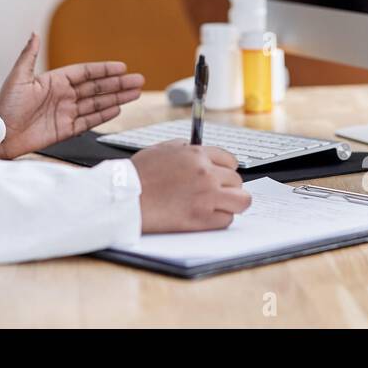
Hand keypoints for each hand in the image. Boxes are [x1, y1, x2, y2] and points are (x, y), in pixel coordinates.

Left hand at [0, 32, 144, 159]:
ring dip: (117, 98)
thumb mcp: (17, 78)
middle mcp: (63, 96)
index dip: (104, 70)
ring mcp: (65, 112)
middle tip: (138, 80)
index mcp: (54, 81)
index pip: (85, 73)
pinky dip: (104, 116)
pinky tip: (118, 109)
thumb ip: (29, 56)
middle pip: (97, 88)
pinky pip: (89, 121)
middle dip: (118, 84)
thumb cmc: (4, 106)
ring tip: (135, 94)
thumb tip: (34, 33)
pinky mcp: (65, 129)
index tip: (122, 67)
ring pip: (97, 103)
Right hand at [131, 141, 250, 231]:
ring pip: (242, 201)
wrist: (125, 198)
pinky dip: (219, 220)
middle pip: (237, 181)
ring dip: (232, 204)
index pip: (230, 160)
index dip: (226, 170)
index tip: (222, 177)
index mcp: (196, 154)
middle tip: (216, 194)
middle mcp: (206, 173)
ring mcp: (206, 196)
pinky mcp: (202, 218)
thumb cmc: (137, 175)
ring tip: (220, 206)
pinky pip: (227, 220)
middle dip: (228, 187)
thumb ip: (182, 148)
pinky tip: (207, 217)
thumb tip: (193, 148)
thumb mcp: (159, 149)